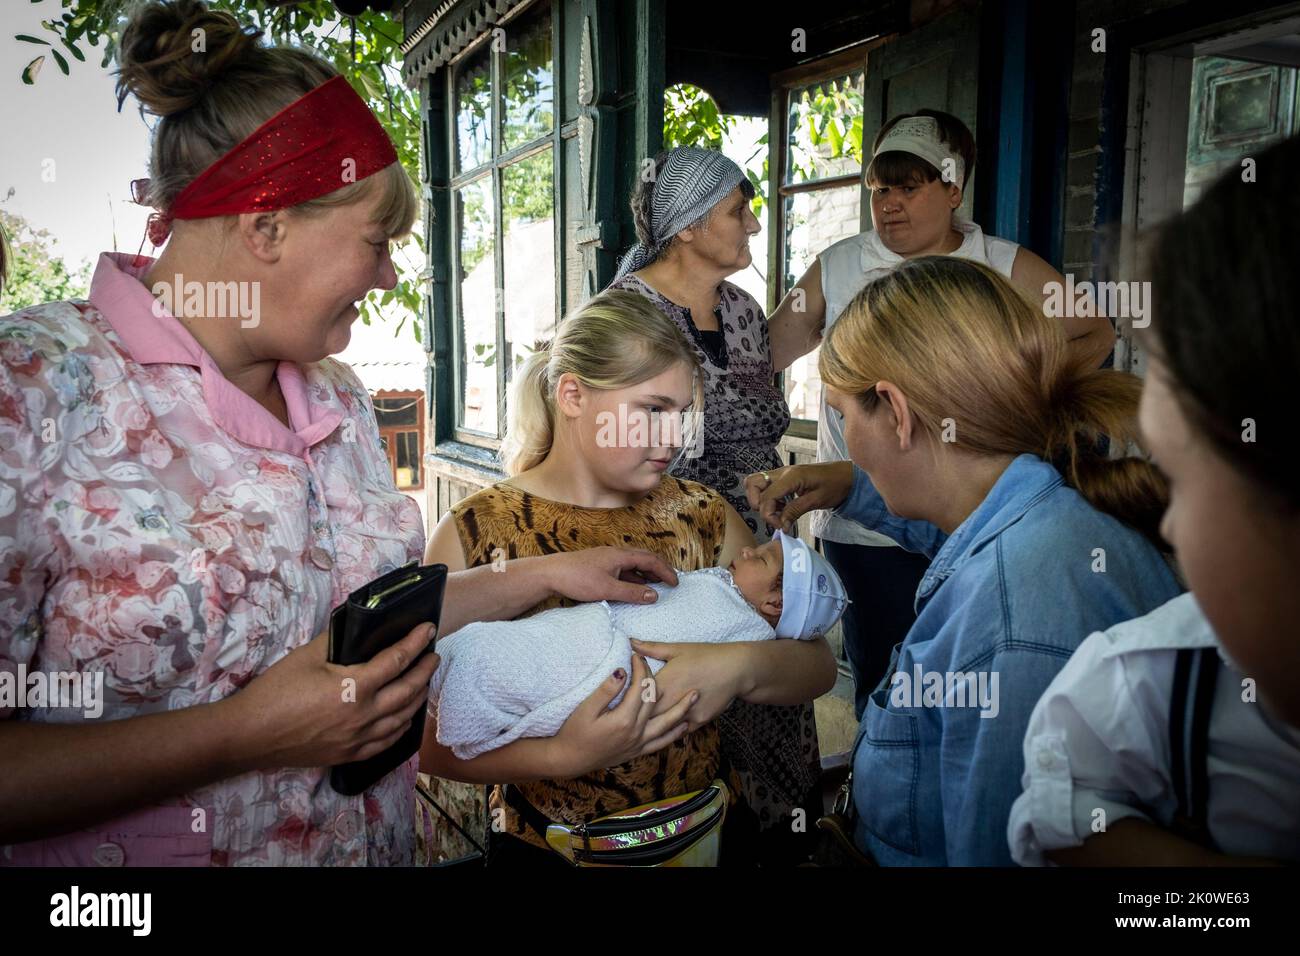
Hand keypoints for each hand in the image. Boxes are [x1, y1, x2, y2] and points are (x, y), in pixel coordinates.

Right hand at [223, 622, 440, 770]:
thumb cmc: (275, 692)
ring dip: (418, 699)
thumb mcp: (306, 656)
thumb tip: (356, 629)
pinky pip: (386, 743)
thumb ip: (336, 642)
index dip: (416, 643)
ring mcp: (359, 739)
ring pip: (402, 719)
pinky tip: (405, 720)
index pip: (397, 660)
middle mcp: (364, 715)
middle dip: (425, 671)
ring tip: (424, 683)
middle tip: (433, 656)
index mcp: (355, 687)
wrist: (250, 735)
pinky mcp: (349, 755)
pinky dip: (402, 728)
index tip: (429, 629)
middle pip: (408, 691)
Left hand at [544, 546, 678, 604]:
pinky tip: (632, 588)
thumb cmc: (577, 579)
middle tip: (670, 582)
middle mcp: (615, 554)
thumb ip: (632, 593)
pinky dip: (632, 578)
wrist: (549, 574)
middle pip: (643, 559)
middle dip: (659, 569)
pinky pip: (622, 570)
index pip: (650, 559)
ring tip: (655, 586)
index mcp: (620, 555)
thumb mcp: (607, 589)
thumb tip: (655, 595)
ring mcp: (606, 559)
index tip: (675, 583)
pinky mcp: (598, 567)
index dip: (665, 571)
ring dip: (646, 574)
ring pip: (632, 565)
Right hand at [548, 653, 696, 776]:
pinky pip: (661, 743)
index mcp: (624, 719)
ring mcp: (638, 743)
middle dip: (657, 680)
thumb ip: (606, 690)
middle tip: (658, 665)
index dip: (641, 668)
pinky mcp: (636, 751)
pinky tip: (683, 728)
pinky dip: (674, 734)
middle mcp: (636, 731)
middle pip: (654, 701)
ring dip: (681, 710)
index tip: (637, 655)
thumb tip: (622, 671)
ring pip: (666, 724)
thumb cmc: (574, 733)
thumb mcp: (585, 709)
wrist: (569, 760)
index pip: (640, 687)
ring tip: (695, 697)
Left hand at [630, 639, 747, 729]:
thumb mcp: (678, 649)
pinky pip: (680, 730)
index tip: (620, 701)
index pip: (638, 697)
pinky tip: (662, 729)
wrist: (736, 669)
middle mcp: (674, 700)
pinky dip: (671, 728)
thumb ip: (651, 648)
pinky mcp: (699, 721)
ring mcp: (687, 713)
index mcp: (665, 682)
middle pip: (647, 716)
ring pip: (663, 726)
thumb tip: (631, 642)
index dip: (629, 700)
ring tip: (639, 728)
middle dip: (637, 717)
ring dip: (653, 726)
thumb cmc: (706, 655)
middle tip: (626, 718)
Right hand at [743, 461, 854, 535]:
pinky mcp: (785, 479)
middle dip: (757, 503)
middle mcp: (782, 473)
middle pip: (752, 483)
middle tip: (773, 516)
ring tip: (778, 512)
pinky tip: (783, 507)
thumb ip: (795, 511)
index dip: (768, 515)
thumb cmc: (835, 485)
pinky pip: (767, 486)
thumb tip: (781, 524)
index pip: (766, 497)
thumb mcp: (817, 500)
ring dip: (762, 500)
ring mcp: (782, 474)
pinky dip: (769, 499)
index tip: (780, 525)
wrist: (846, 475)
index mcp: (791, 477)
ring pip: (756, 483)